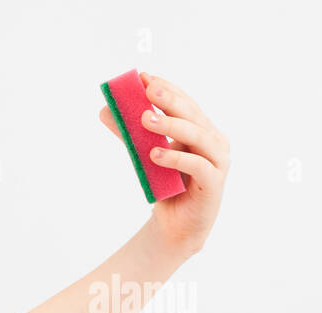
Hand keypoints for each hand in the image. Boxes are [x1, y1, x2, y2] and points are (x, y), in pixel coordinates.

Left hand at [99, 71, 228, 257]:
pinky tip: (154, 154)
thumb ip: (130, 135)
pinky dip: (176, 157)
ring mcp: (217, 161)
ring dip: (170, 125)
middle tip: (148, 88)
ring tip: (144, 119)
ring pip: (197, 135)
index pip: (185, 102)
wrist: (174, 227)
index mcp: (200, 130)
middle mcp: (213, 141)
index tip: (144, 76)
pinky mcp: (213, 182)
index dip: (167, 88)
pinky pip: (196, 165)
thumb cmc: (165, 187)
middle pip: (192, 114)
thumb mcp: (144, 156)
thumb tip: (104, 111)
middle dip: (169, 99)